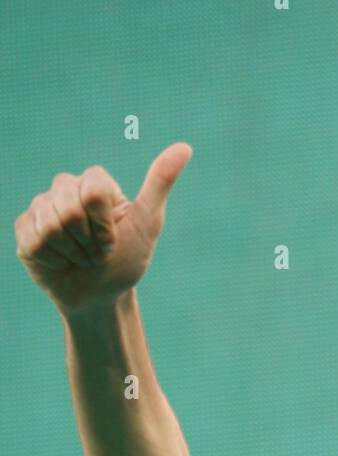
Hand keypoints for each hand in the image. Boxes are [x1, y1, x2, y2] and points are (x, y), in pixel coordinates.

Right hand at [13, 142, 192, 315]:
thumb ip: (160, 184)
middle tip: (96, 253)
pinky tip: (60, 263)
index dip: (105, 225)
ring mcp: (42, 208)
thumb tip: (185, 147)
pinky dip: (53, 261)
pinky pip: (34, 241)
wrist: (102, 297)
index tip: (113, 240)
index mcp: (94, 182)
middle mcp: (65, 188)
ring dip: (73, 254)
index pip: (93, 191)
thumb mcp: (147, 224)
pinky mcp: (25, 229)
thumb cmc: (126, 261)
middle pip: (69, 209)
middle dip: (89, 243)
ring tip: (80, 258)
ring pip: (51, 226)